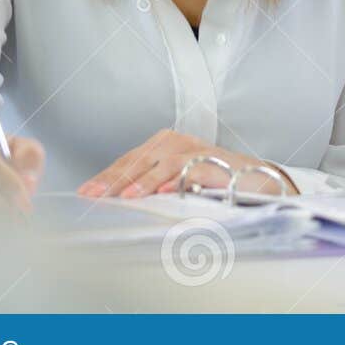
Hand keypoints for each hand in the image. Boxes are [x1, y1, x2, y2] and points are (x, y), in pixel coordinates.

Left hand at [77, 129, 294, 198]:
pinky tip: (158, 192)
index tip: (86, 192)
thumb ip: (152, 188)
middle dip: (114, 178)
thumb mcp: (177, 184)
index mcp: (166, 146)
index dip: (106, 175)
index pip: (129, 160)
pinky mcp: (214, 161)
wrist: (258, 182)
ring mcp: (197, 149)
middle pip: (139, 159)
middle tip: (94, 195)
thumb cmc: (215, 185)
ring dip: (140, 180)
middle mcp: (178, 142)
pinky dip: (170, 180)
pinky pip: (188, 168)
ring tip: (123, 197)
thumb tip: (116, 202)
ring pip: (160, 162)